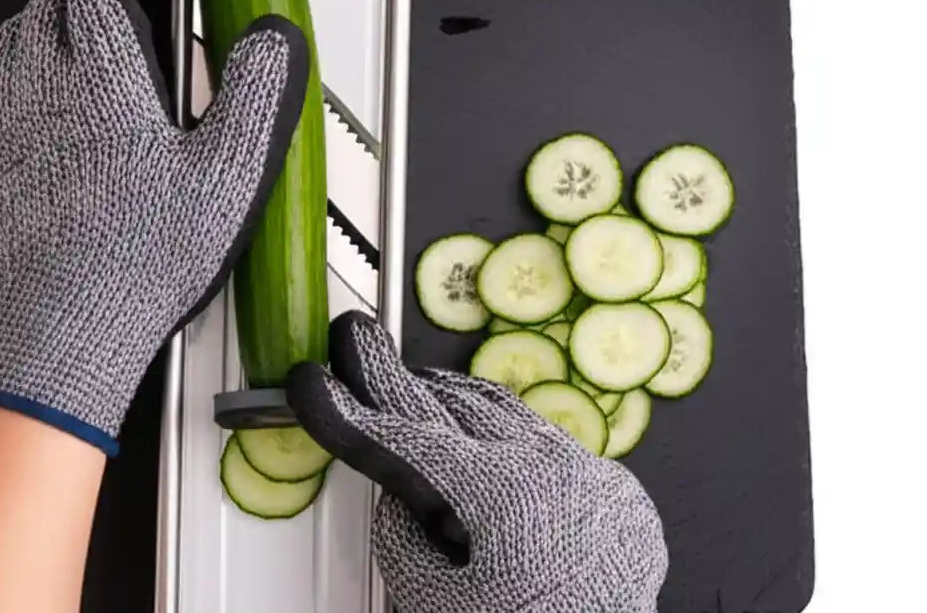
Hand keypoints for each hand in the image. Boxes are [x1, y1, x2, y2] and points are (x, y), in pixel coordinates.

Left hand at [0, 0, 307, 455]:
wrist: (67, 327)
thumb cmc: (140, 258)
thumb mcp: (224, 177)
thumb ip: (252, 95)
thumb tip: (270, 39)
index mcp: (103, 80)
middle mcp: (43, 90)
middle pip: (48, 2)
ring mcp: (7, 127)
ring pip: (13, 44)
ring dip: (43, 25)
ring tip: (77, 38)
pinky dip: (20, 84)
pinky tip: (47, 111)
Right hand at [288, 312, 668, 612]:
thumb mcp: (437, 606)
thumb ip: (404, 543)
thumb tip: (401, 505)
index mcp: (507, 495)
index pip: (406, 437)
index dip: (352, 410)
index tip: (318, 384)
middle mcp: (554, 470)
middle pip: (453, 406)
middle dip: (395, 381)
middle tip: (358, 349)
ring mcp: (592, 477)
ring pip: (506, 413)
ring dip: (449, 399)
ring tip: (410, 384)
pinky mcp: (616, 494)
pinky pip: (552, 445)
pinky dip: (505, 434)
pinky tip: (483, 437)